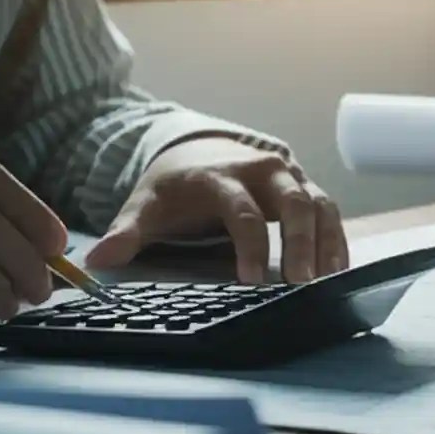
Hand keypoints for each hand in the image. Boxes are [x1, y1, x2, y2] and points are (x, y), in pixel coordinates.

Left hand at [85, 137, 348, 283]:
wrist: (199, 150)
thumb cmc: (173, 189)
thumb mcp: (145, 206)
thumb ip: (126, 234)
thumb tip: (96, 260)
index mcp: (220, 176)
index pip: (242, 210)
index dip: (249, 245)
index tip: (251, 280)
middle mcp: (261, 170)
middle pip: (293, 202)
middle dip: (301, 243)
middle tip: (302, 283)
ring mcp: (288, 176)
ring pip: (319, 204)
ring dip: (326, 242)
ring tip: (327, 281)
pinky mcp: (305, 186)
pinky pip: (329, 209)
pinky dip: (336, 238)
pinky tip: (338, 269)